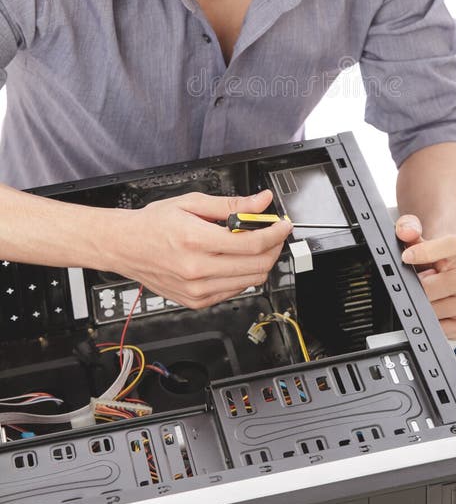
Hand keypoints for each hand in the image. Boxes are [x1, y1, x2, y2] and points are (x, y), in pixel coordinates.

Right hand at [103, 189, 291, 308]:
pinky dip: (243, 275)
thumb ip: (231, 204)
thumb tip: (261, 201)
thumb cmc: (153, 224)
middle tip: (273, 233)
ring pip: (250, 282)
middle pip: (257, 266)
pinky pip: (233, 292)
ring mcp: (197, 290)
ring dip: (262, 263)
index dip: (276, 233)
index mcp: (197, 241)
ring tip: (256, 245)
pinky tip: (235, 260)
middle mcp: (198, 270)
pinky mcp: (196, 301)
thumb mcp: (192, 203)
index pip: (253, 243)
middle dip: (274, 248)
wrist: (124, 246)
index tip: (283, 224)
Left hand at [395, 214, 455, 339]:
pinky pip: (438, 328)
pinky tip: (432, 308)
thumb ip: (408, 227)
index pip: (449, 247)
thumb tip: (406, 231)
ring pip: (432, 310)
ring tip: (424, 294)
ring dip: (421, 305)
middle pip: (430, 288)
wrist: (447, 273)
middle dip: (415, 287)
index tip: (406, 256)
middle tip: (413, 282)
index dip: (425, 252)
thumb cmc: (431, 257)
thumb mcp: (416, 238)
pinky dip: (429, 321)